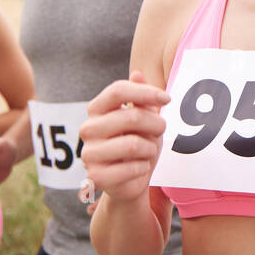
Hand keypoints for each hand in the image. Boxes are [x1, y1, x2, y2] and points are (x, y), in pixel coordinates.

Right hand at [79, 70, 169, 204]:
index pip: (117, 90)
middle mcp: (88, 129)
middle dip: (156, 124)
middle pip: (131, 116)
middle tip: (161, 130)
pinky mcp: (96, 177)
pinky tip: (140, 168)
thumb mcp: (144, 118)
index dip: (146, 92)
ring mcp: (89, 154)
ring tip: (149, 151)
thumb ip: (141, 98)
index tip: (167, 99)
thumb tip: (138, 74)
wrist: (131, 181)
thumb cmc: (139, 144)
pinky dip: (144, 167)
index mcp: (96, 109)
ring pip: (134, 145)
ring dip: (151, 149)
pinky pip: (132, 168)